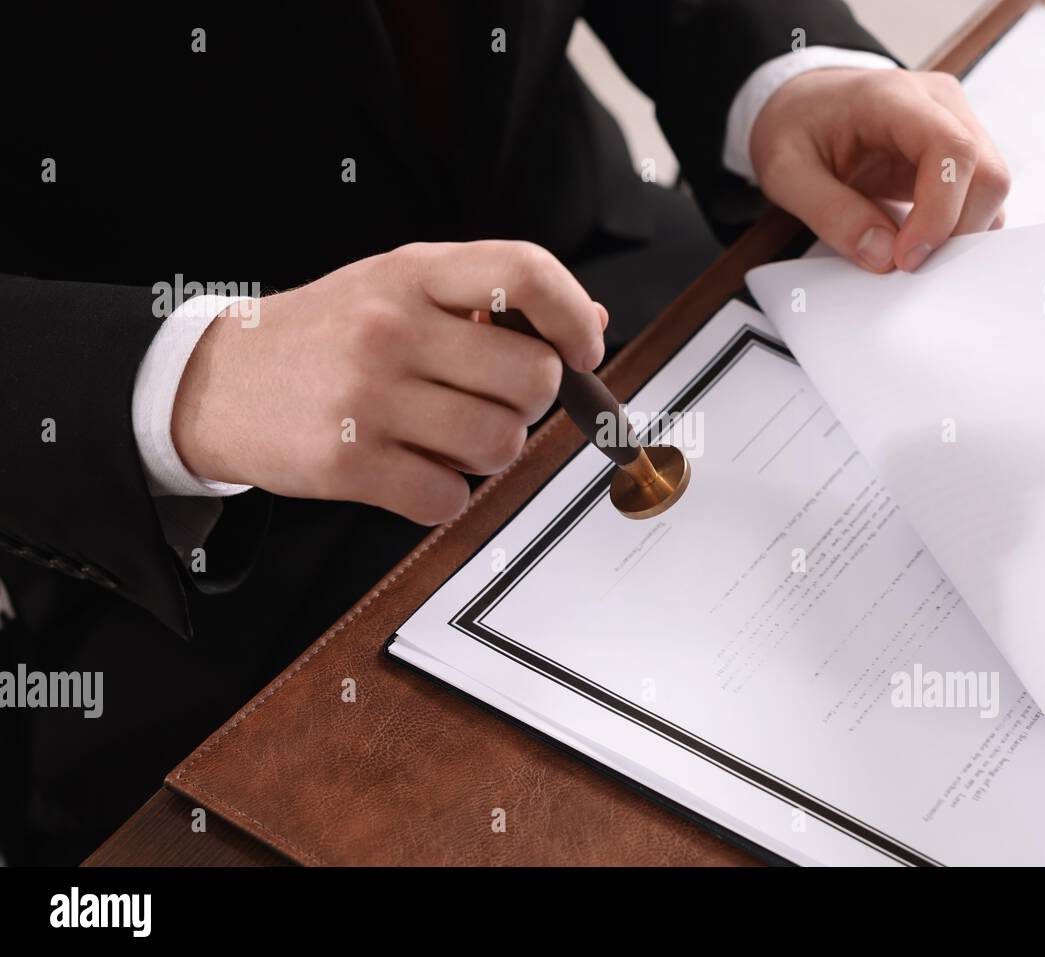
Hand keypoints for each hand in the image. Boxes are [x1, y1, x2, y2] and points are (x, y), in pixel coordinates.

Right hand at [172, 241, 606, 524]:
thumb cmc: (325, 335)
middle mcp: (391, 327)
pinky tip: (411, 470)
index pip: (524, 272)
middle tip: (495, 403)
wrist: (216, 383)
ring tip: (448, 438)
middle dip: (530, 403)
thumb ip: (491, 303)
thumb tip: (589, 324)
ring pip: (500, 445)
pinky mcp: (347, 463)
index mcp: (411, 272)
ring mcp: (367, 396)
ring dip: (489, 454)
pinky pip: (449, 499)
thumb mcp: (399, 290)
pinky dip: (443, 495)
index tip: (584, 350)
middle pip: (532, 378)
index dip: (574, 317)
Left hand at [750, 67, 1010, 272]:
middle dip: (954, 232)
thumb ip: (830, 213)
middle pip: (986, 173)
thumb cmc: (794, 128)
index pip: (950, 148)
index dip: (940, 211)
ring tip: (908, 254)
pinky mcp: (957, 156)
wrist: (801, 105)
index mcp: (893, 96)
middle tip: (905, 265)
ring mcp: (956, 126)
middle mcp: (940, 104)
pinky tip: (919, 243)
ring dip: (959, 233)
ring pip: (990, 189)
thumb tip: (884, 257)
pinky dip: (957, 229)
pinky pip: (978, 198)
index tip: (907, 257)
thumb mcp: (785, 172)